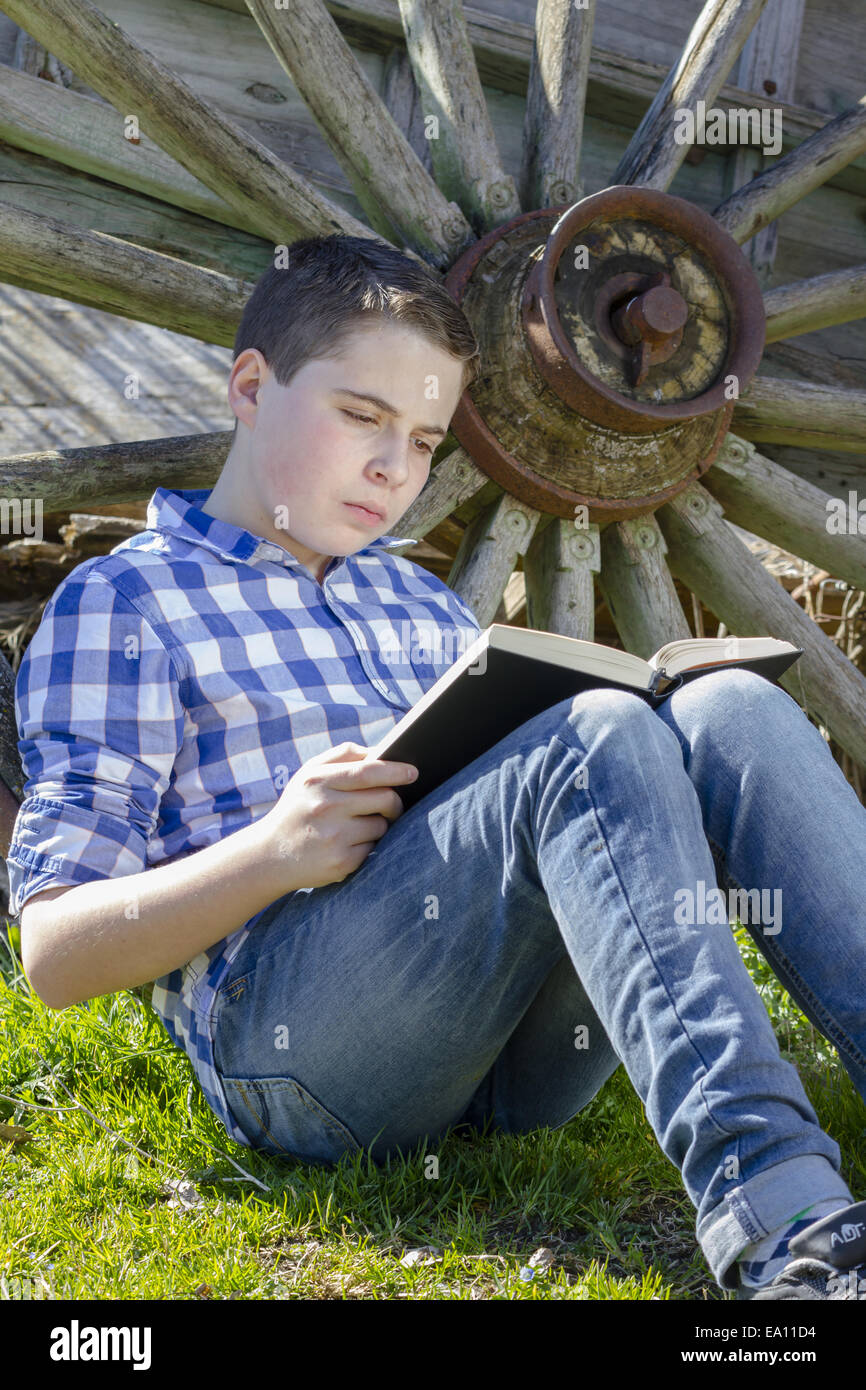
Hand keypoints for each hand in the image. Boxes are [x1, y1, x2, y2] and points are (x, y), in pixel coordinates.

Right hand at [259, 741, 418, 892]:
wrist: (270, 854)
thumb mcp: (309, 774)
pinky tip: (346, 845)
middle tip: (391, 804)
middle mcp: (325, 807)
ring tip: (355, 826)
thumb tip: (382, 751)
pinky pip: (373, 848)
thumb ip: (344, 756)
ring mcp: (334, 837)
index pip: (369, 771)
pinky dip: (367, 846)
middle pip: (385, 798)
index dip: (396, 770)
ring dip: (379, 824)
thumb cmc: (299, 807)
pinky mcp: (341, 863)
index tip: (413, 772)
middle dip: (394, 801)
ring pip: (382, 825)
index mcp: (318, 781)